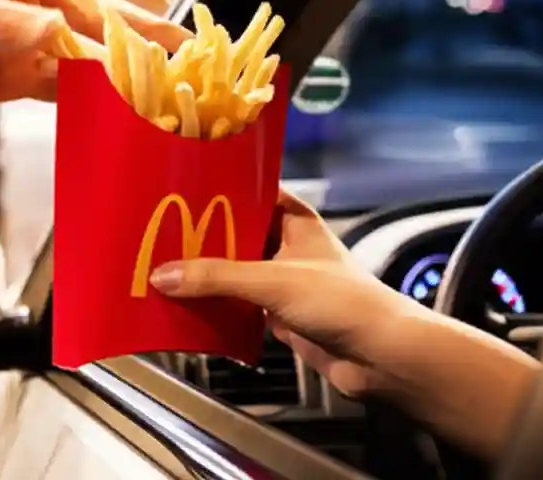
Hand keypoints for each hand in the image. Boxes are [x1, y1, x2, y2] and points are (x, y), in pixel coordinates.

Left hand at [0, 0, 190, 113]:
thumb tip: (55, 35)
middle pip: (97, 12)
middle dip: (139, 31)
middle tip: (180, 52)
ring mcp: (26, 38)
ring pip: (88, 52)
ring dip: (123, 70)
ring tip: (163, 88)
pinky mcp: (16, 76)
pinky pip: (65, 88)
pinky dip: (91, 100)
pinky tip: (116, 114)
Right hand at [148, 190, 427, 398]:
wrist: (380, 356)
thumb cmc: (344, 302)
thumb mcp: (273, 280)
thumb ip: (218, 277)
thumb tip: (164, 274)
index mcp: (297, 221)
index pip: (254, 192)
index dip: (222, 189)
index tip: (184, 186)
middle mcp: (291, 247)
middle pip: (239, 235)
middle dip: (204, 238)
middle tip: (162, 231)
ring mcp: (286, 282)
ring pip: (237, 272)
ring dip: (208, 276)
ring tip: (164, 268)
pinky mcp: (281, 316)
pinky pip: (240, 306)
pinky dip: (218, 307)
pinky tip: (188, 308)